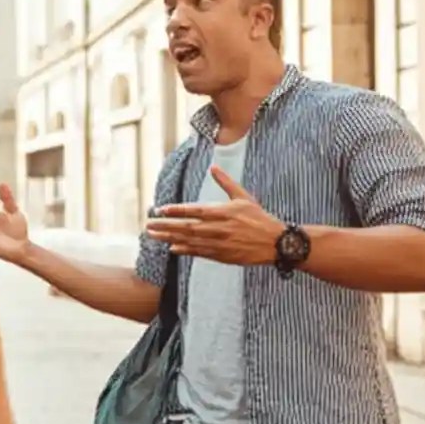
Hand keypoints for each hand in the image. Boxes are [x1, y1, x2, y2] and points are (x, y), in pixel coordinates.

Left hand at [145, 166, 284, 265]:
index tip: (159, 210)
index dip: (176, 210)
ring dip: (169, 238)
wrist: (277, 243)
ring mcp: (220, 243)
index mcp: (224, 212)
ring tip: (152, 235)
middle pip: (187, 227)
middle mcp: (219, 228)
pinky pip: (200, 253)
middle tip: (148, 225)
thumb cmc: (259, 218)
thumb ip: (226, 183)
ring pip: (190, 241)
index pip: (194, 210)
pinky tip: (172, 248)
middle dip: (165, 226)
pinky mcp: (222, 255)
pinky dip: (185, 250)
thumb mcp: (244, 197)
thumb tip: (213, 168)